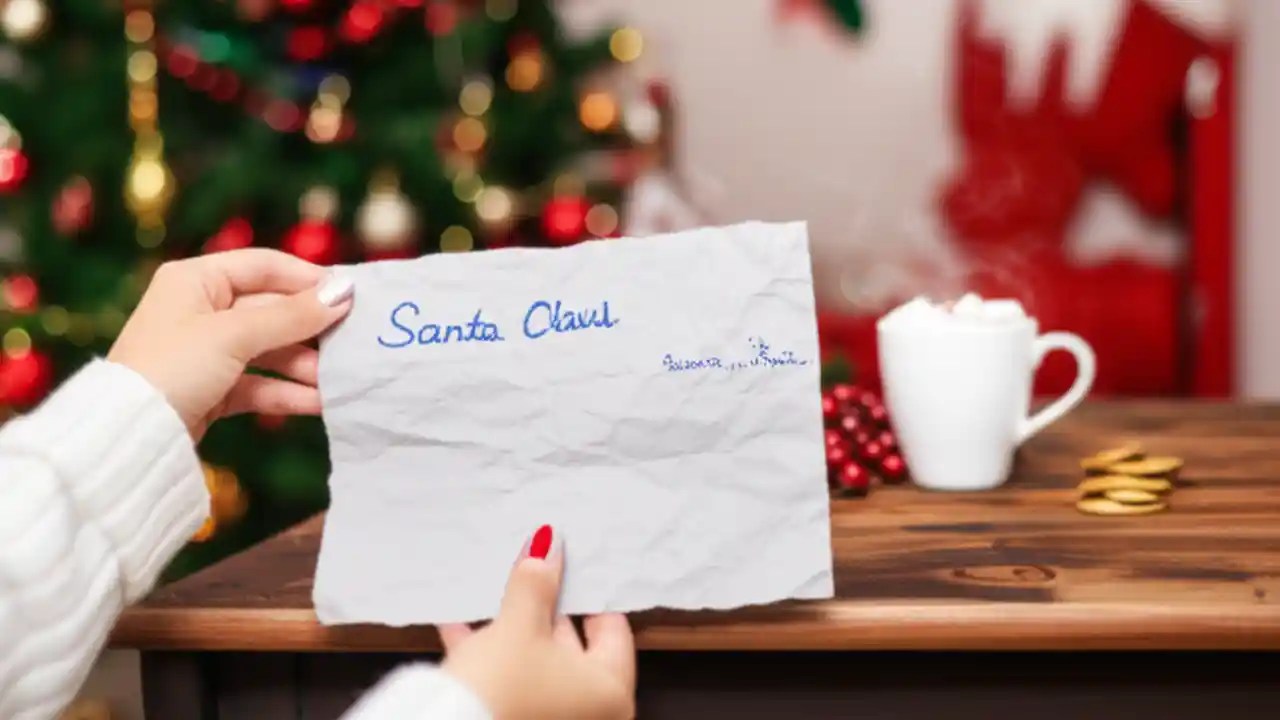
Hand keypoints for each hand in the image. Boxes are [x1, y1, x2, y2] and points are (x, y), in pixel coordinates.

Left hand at [108, 249, 353, 438]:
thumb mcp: (234, 335)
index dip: (308, 279)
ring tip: (343, 378)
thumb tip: (344, 291)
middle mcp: (201, 310)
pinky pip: (260, 384)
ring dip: (306, 365)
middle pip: (272, 311)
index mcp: (196, 280)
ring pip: (270, 351)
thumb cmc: (174, 366)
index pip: (264, 266)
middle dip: (312, 329)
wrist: (127, 435)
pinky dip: (288, 392)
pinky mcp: (213, 389)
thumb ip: (292, 315)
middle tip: (356, 339)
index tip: (350, 294)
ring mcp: (208, 351)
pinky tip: (322, 402)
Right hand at [439, 526, 635, 719]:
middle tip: (533, 576)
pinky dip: (493, 661)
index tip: (572, 567)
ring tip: (494, 599)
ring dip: (514, 633)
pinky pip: (514, 686)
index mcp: (610, 690)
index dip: (590, 594)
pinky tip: (459, 631)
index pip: (614, 629)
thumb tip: (547, 542)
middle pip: (575, 649)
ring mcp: (557, 719)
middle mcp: (594, 712)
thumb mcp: (519, 625)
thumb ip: (536, 583)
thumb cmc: (501, 685)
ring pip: (539, 666)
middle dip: (546, 612)